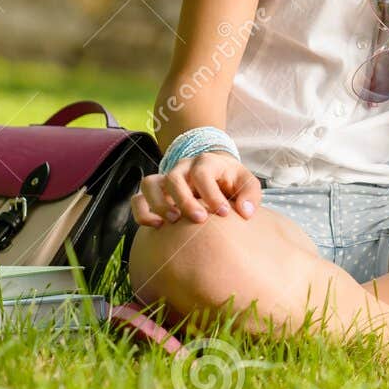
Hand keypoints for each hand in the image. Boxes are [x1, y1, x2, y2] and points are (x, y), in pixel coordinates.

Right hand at [131, 151, 261, 226]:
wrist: (216, 174)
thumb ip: (250, 195)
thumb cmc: (231, 181)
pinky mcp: (156, 193)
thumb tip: (245, 212)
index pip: (203, 173)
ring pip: (150, 184)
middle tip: (200, 219)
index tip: (223, 214)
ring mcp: (166, 178)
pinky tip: (157, 226)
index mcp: (206, 162)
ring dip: (159, 204)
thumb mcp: (247, 182)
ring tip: (173, 221)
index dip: (211, 194)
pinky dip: (142, 213)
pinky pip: (138, 199)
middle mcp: (183, 168)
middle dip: (185, 201)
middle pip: (174, 179)